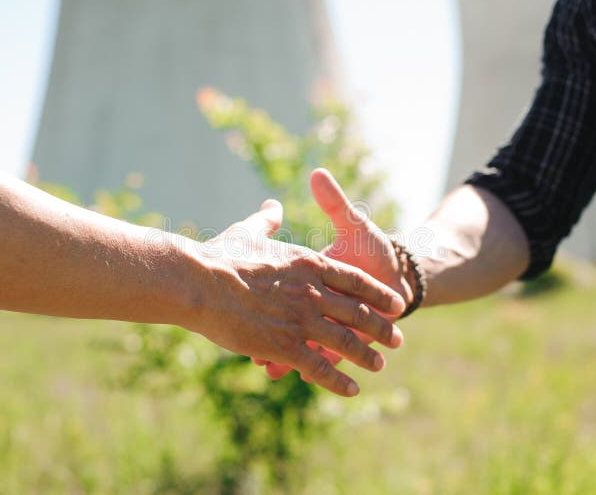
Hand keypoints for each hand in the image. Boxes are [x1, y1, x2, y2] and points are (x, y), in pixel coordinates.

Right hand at [189, 199, 404, 396]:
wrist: (198, 280)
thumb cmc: (220, 256)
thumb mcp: (248, 232)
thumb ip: (266, 222)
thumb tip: (271, 207)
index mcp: (309, 263)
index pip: (355, 281)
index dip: (378, 294)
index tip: (396, 303)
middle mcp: (312, 291)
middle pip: (358, 312)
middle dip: (380, 327)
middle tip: (396, 338)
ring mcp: (301, 320)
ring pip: (344, 341)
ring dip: (365, 355)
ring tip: (379, 364)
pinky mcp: (284, 345)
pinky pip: (319, 366)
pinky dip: (337, 380)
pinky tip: (352, 389)